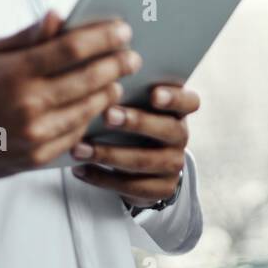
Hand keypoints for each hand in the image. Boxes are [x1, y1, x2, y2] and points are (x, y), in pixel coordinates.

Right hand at [0, 10, 139, 179]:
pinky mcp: (38, 156)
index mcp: (16, 72)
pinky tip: (97, 107)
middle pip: (89, 79)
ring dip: (109, 92)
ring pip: (89, 109)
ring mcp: (35, 133)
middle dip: (117, 65)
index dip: (103, 37)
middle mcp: (28, 103)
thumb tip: (58, 16)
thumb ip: (28, 37)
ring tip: (118, 80)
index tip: (123, 30)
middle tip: (132, 57)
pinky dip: (91, 118)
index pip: (72, 49)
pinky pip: (77, 134)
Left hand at [69, 83, 198, 209]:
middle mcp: (181, 136)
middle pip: (166, 130)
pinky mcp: (160, 190)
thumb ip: (129, 92)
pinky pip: (131, 186)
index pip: (189, 101)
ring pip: (143, 161)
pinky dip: (101, 177)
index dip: (174, 98)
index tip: (153, 94)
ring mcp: (173, 165)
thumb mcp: (137, 105)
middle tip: (107, 115)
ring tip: (79, 148)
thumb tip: (105, 77)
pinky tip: (80, 169)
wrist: (142, 164)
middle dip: (136, 122)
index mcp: (179, 110)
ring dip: (108, 154)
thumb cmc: (131, 121)